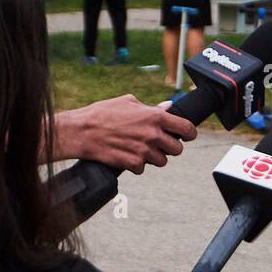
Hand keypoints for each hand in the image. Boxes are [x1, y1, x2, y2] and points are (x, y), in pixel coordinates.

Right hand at [52, 95, 195, 171]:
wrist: (81, 131)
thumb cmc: (102, 113)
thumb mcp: (129, 102)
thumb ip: (151, 107)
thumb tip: (168, 107)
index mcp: (155, 117)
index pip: (186, 128)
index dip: (190, 133)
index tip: (188, 135)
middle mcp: (153, 134)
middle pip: (177, 149)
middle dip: (170, 147)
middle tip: (160, 144)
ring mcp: (143, 151)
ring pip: (162, 161)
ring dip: (154, 157)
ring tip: (142, 150)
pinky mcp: (132, 164)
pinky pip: (143, 169)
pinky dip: (137, 165)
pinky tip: (128, 156)